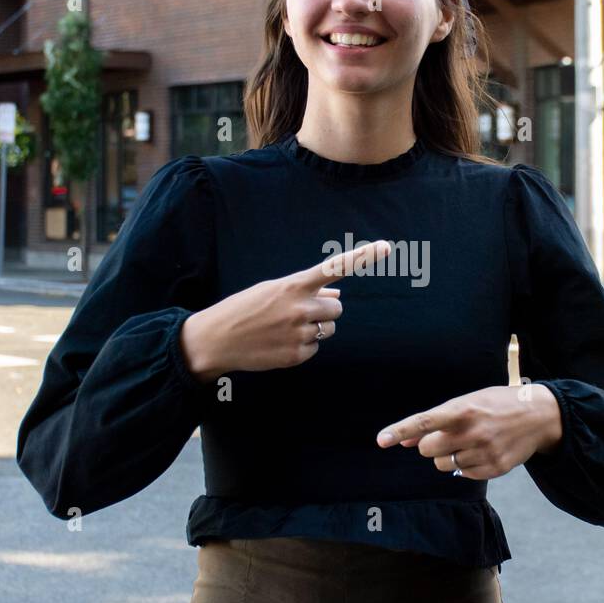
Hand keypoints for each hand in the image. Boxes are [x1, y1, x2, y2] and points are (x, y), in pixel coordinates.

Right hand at [180, 239, 391, 383]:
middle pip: (337, 308)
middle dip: (325, 310)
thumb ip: (307, 290)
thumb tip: (338, 294)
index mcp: (293, 285)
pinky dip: (303, 346)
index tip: (387, 247)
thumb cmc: (245, 308)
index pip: (334, 268)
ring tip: (284, 328)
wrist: (216, 339)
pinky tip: (280, 343)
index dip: (362, 258)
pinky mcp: (297, 355)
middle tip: (300, 313)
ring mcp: (300, 333)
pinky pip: (315, 348)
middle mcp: (300, 307)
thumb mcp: (273, 290)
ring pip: (328, 329)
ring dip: (315, 328)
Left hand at [374, 384, 563, 479]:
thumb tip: (406, 442)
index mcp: (463, 409)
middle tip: (445, 436)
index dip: (400, 431)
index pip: (424, 422)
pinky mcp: (495, 469)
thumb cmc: (496, 405)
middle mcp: (472, 432)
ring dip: (447, 456)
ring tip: (469, 441)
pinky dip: (465, 465)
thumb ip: (437, 421)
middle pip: (427, 450)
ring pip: (442, 465)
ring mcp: (484, 452)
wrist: (539, 416)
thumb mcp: (467, 403)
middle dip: (429, 445)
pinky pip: (462, 474)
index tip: (381, 440)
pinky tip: (482, 451)